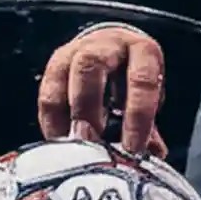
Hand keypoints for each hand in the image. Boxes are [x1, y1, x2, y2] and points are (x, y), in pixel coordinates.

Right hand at [37, 26, 168, 157]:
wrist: (113, 46)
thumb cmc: (133, 74)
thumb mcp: (149, 91)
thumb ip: (149, 123)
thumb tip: (153, 154)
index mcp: (141, 50)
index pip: (140, 80)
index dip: (137, 117)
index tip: (132, 148)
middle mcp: (107, 45)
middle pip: (91, 67)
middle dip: (88, 107)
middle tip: (92, 140)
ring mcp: (77, 50)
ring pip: (63, 75)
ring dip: (65, 114)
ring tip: (73, 145)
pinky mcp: (56, 63)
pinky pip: (47, 92)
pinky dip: (52, 121)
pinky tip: (61, 141)